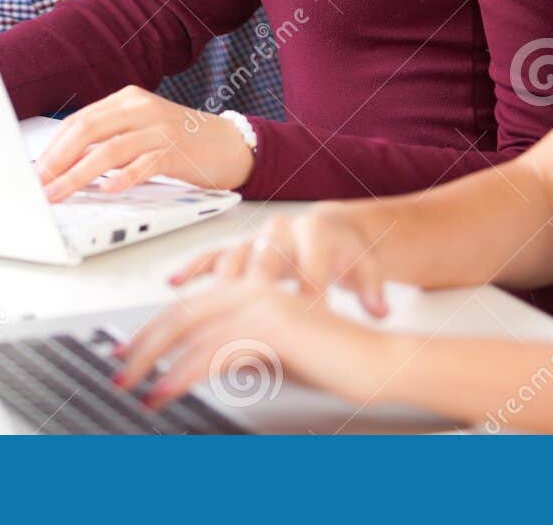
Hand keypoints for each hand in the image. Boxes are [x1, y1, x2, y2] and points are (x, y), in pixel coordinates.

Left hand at [36, 85, 252, 201]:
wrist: (229, 144)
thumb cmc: (180, 141)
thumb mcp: (140, 129)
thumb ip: (109, 139)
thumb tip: (64, 165)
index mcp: (127, 100)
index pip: (79, 121)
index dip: (53, 147)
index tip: (34, 170)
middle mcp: (141, 108)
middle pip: (88, 130)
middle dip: (58, 160)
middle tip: (39, 183)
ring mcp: (159, 129)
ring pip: (109, 150)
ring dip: (78, 175)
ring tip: (59, 193)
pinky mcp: (177, 151)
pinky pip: (144, 164)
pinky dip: (123, 177)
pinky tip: (108, 189)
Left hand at [112, 278, 381, 410]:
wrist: (379, 363)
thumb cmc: (334, 361)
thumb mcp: (273, 354)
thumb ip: (238, 350)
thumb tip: (199, 365)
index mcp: (251, 289)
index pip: (189, 306)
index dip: (153, 328)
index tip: (129, 350)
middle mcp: (252, 289)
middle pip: (181, 312)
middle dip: (142, 343)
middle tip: (117, 368)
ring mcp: (261, 304)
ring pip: (189, 329)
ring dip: (153, 360)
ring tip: (133, 385)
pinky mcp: (270, 328)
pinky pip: (211, 351)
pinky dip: (180, 374)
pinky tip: (165, 390)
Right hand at [167, 201, 394, 317]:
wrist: (331, 230)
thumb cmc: (348, 254)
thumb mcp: (366, 267)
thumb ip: (372, 290)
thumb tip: (379, 310)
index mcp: (315, 232)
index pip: (311, 263)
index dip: (310, 289)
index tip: (310, 314)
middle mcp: (280, 231)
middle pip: (263, 262)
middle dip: (256, 294)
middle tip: (245, 323)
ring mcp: (256, 239)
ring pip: (230, 261)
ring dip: (214, 287)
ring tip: (196, 313)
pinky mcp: (239, 248)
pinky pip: (211, 255)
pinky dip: (192, 269)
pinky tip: (174, 284)